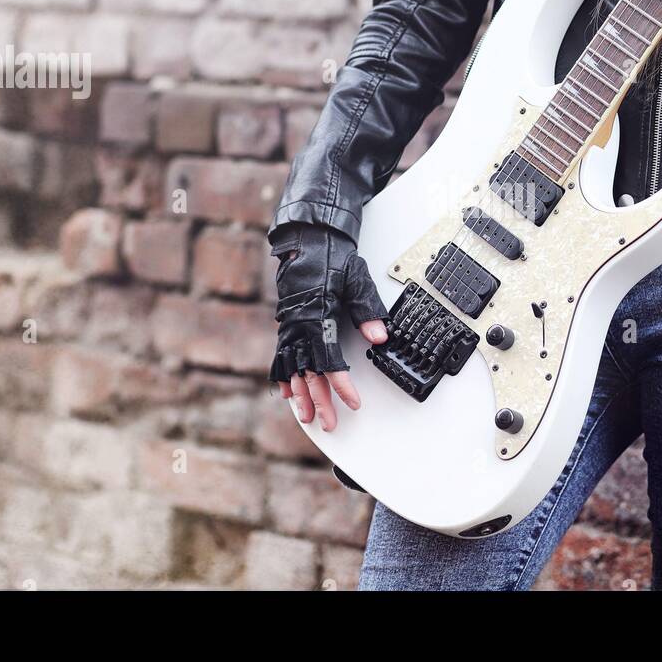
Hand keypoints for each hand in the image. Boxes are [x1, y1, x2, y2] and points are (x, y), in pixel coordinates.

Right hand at [268, 223, 388, 430]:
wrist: (307, 238)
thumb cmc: (332, 256)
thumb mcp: (356, 278)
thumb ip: (367, 309)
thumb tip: (379, 335)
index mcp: (316, 316)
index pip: (329, 361)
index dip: (341, 385)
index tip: (352, 402)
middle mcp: (298, 325)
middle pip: (309, 372)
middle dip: (320, 401)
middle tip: (330, 423)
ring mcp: (290, 325)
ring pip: (293, 368)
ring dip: (300, 395)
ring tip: (306, 417)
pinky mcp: (287, 323)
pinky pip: (281, 356)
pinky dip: (284, 375)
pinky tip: (286, 392)